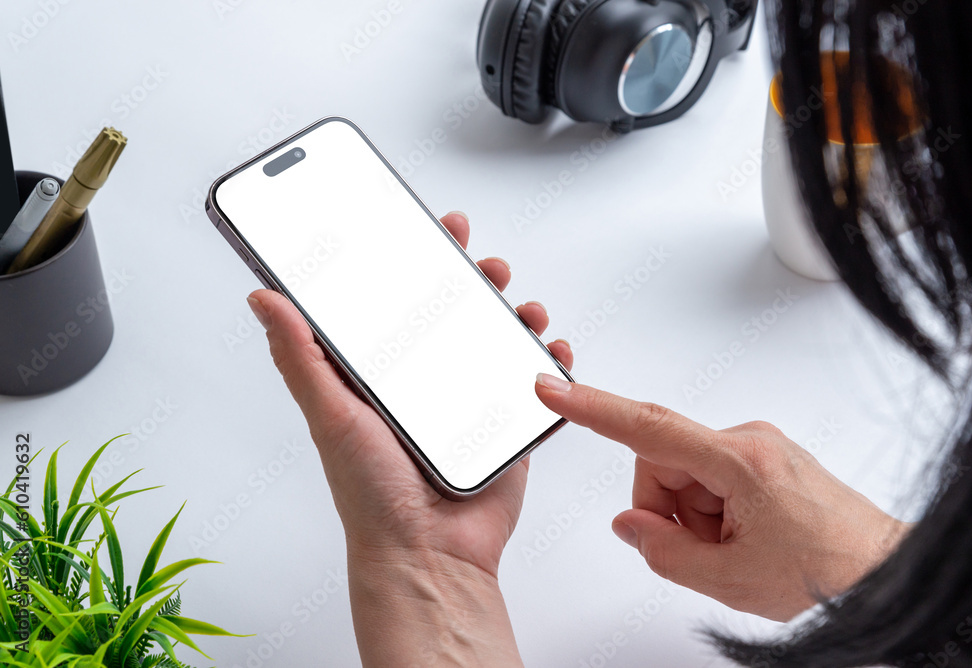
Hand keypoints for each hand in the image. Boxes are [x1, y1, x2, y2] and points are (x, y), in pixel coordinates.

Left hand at [247, 212, 572, 665]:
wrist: (428, 557)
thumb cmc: (371, 494)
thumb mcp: (330, 414)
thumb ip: (301, 357)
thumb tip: (263, 297)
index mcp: (378, 373)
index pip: (393, 300)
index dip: (410, 259)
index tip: (425, 226)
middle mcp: (421, 381)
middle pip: (451, 312)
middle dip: (472, 278)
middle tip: (483, 261)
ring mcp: (465, 401)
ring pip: (494, 340)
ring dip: (513, 313)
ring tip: (522, 304)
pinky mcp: (502, 425)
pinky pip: (529, 384)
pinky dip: (547, 361)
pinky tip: (551, 347)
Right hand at [534, 376, 906, 621]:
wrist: (884, 571)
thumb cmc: (828, 572)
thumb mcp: (731, 580)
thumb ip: (664, 551)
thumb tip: (627, 525)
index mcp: (739, 462)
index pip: (648, 428)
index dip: (593, 408)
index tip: (552, 390)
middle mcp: (746, 440)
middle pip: (660, 462)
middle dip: (665, 511)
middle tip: (704, 550)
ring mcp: (755, 446)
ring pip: (682, 473)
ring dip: (691, 515)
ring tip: (734, 547)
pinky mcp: (761, 456)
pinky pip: (708, 476)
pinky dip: (710, 510)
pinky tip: (743, 535)